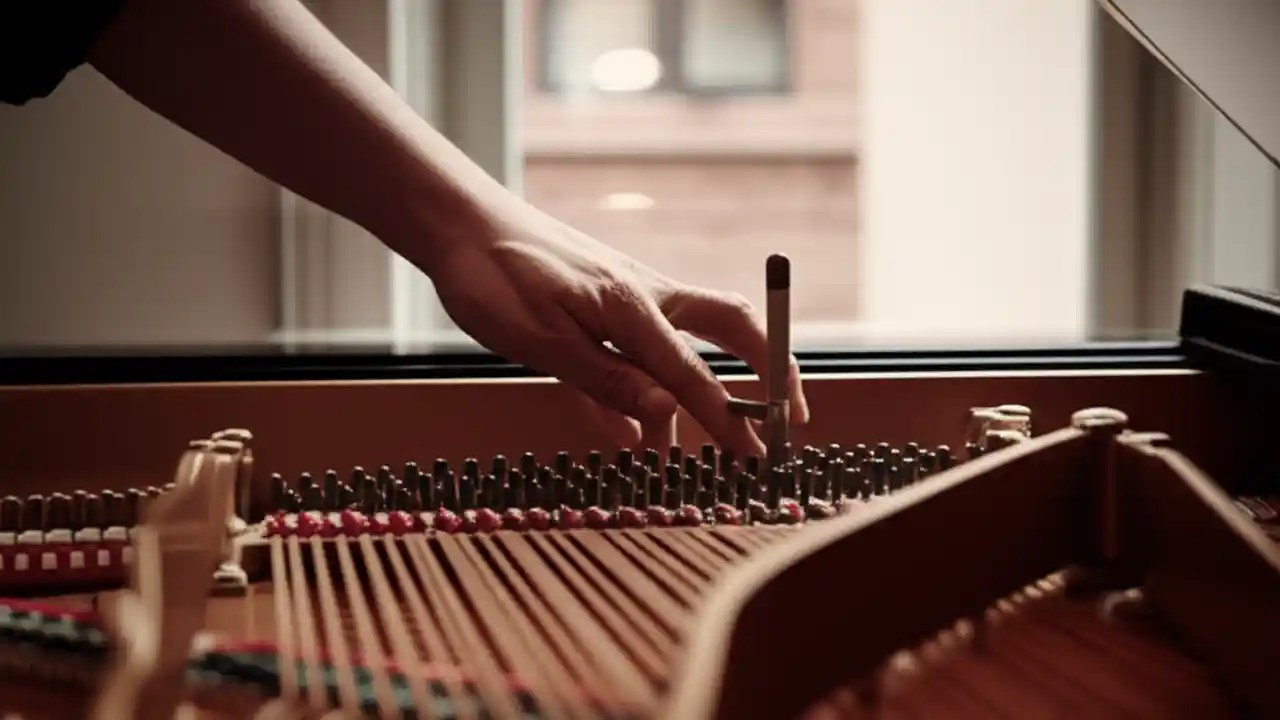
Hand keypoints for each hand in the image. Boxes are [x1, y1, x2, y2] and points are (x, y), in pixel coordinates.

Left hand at [422, 199, 809, 455]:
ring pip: (698, 337)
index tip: (757, 455)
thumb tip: (659, 417)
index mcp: (631, 308)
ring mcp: (633, 295)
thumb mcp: (540, 339)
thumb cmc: (494, 277)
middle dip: (771, 369)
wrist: (463, 224)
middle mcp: (647, 297)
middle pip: (733, 329)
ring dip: (720, 378)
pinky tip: (648, 419)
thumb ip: (604, 379)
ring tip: (732, 427)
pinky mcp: (611, 301)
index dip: (729, 418)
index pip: (694, 374)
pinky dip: (667, 375)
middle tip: (789, 417)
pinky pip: (653, 343)